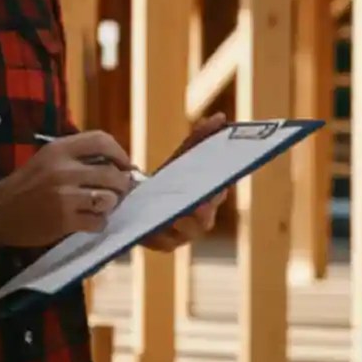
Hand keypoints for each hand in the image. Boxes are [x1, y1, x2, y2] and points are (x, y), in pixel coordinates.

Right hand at [0, 131, 134, 246]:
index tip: (125, 166)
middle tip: (118, 192)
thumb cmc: (27, 184)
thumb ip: (79, 158)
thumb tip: (121, 166)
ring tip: (100, 206)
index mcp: (59, 149)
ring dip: (110, 205)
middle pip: (112, 174)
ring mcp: (64, 196)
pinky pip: (98, 222)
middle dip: (121, 185)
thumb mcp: (48, 159)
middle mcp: (63, 169)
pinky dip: (98, 223)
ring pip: (109, 199)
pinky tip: (87, 221)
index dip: (120, 153)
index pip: (101, 140)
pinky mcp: (64, 220)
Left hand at [140, 113, 228, 252]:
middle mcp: (202, 220)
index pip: (219, 194)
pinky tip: (153, 225)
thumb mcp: (183, 155)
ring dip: (183, 225)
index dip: (219, 189)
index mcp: (212, 199)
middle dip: (203, 210)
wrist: (142, 199)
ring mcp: (184, 235)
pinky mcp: (163, 244)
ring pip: (188, 232)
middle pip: (206, 218)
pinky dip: (159, 234)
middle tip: (199, 203)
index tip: (217, 182)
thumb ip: (200, 137)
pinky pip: (164, 242)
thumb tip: (219, 117)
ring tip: (175, 214)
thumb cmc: (170, 177)